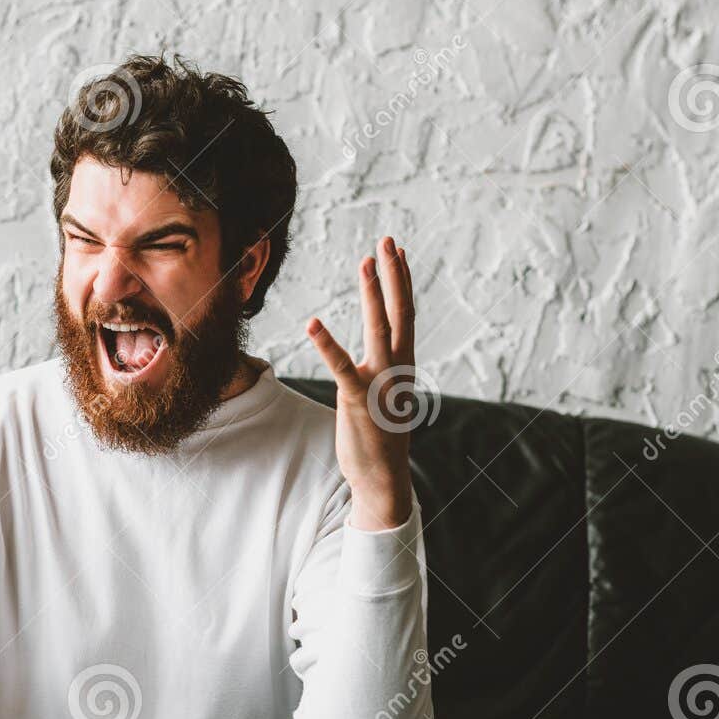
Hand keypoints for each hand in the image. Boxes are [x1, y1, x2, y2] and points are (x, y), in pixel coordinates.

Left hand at [306, 235, 417, 531]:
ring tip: (366, 262)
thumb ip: (385, 373)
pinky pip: (341, 366)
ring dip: (373, 293)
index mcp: (403, 365)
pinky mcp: (357, 400)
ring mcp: (379, 383)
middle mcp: (396, 368)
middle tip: (389, 240)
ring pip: (378, 329)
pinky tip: (313, 323)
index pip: (405, 315)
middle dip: (394, 274)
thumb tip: (383, 358)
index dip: (402, 282)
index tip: (399, 252)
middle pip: (399, 311)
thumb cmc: (381, 438)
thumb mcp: (387, 397)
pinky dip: (327, 344)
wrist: (383, 478)